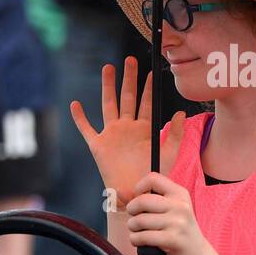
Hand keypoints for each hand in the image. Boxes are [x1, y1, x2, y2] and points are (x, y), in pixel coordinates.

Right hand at [70, 56, 185, 210]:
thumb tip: (180, 112)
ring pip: (108, 105)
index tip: (151, 72)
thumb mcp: (168, 153)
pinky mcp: (98, 146)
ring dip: (108, 87)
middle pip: (127, 97)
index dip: (149, 88)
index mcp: (144, 129)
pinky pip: (87, 129)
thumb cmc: (152, 176)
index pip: (146, 103)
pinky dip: (80, 118)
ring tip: (108, 68)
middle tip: (130, 60)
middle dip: (129, 79)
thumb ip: (174, 133)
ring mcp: (111, 134)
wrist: (135, 194)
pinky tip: (75, 104)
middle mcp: (127, 128)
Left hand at [125, 171, 220, 254]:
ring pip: (139, 220)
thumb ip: (149, 199)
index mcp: (180, 194)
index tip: (138, 199)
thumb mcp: (172, 209)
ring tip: (138, 232)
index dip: (138, 188)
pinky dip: (135, 240)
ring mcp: (177, 223)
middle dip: (132, 211)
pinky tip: (140, 241)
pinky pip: (142, 237)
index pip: (153, 179)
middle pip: (142, 200)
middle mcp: (180, 206)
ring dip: (132, 228)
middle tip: (135, 218)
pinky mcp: (172, 240)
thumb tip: (121, 192)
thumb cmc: (180, 231)